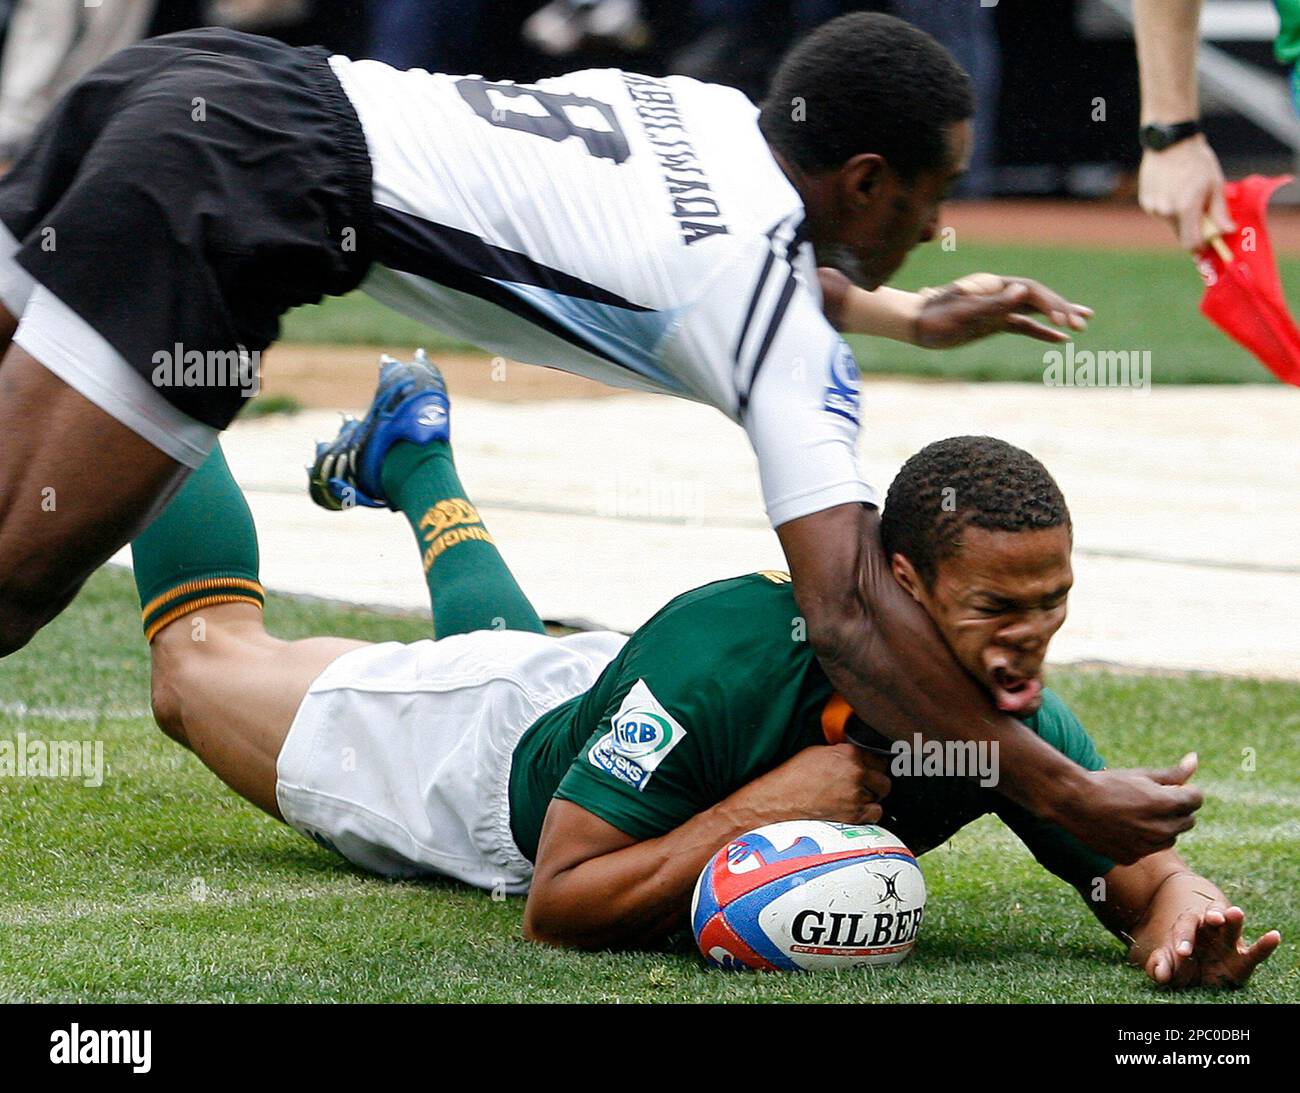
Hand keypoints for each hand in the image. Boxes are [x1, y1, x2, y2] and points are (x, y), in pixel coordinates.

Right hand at [750, 744, 891, 826]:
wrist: (780, 800)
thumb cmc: (793, 777)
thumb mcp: (818, 753)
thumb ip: (842, 754)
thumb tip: (855, 758)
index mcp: (848, 753)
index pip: (879, 758)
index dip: (873, 766)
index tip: (870, 770)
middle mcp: (856, 772)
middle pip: (884, 779)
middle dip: (875, 783)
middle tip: (863, 786)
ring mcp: (856, 794)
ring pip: (880, 797)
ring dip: (871, 798)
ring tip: (854, 799)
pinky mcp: (854, 815)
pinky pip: (876, 814)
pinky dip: (868, 814)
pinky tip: (855, 810)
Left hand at [914, 273, 1091, 348]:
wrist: (913, 322)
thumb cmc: (934, 316)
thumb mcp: (963, 312)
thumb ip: (994, 303)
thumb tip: (1023, 291)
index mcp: (994, 285)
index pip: (1031, 292)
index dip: (1050, 304)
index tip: (1063, 319)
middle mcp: (999, 293)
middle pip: (1038, 299)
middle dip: (1061, 309)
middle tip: (1083, 321)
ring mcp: (998, 308)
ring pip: (1035, 311)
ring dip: (1058, 317)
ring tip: (1084, 322)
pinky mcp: (993, 323)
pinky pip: (1023, 326)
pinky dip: (1041, 332)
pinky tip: (1060, 340)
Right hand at [1051, 755, 1203, 863]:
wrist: (1072, 802)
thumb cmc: (1108, 784)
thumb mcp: (1141, 775)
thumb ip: (1174, 773)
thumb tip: (1195, 759)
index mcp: (1164, 804)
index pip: (1196, 799)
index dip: (1186, 791)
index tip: (1171, 788)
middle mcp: (1159, 829)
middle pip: (1188, 820)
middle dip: (1177, 809)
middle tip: (1152, 799)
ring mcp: (1146, 846)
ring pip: (1170, 838)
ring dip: (1162, 826)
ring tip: (1136, 813)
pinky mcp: (1132, 857)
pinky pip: (1148, 849)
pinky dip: (1142, 840)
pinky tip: (1122, 826)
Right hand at [1138, 135, 1234, 250]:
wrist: (1171, 143)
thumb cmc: (1197, 161)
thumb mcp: (1215, 185)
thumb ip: (1219, 212)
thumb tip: (1227, 231)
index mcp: (1186, 209)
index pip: (1192, 243)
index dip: (1202, 245)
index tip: (1209, 241)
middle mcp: (1166, 212)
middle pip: (1181, 234)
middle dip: (1192, 228)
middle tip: (1200, 210)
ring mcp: (1153, 208)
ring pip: (1171, 223)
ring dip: (1180, 216)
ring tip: (1184, 192)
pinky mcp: (1145, 202)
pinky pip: (1160, 213)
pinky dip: (1168, 207)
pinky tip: (1172, 188)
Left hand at [1138, 901, 1280, 988]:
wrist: (1197, 965)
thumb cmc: (1182, 960)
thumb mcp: (1169, 962)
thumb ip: (1160, 965)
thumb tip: (1160, 973)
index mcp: (1188, 926)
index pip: (1185, 926)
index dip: (1184, 938)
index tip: (1182, 952)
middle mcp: (1209, 929)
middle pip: (1210, 917)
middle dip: (1211, 916)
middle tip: (1214, 919)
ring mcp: (1227, 942)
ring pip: (1231, 927)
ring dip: (1233, 920)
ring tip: (1235, 913)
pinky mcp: (1243, 958)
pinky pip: (1256, 952)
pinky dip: (1266, 945)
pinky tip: (1274, 936)